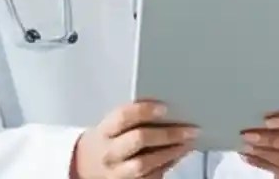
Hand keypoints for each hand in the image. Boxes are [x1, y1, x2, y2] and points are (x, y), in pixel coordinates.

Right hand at [72, 100, 197, 178]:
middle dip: (167, 134)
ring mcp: (117, 172)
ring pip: (145, 163)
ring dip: (171, 152)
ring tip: (189, 142)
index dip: (144, 111)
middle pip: (138, 140)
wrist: (88, 166)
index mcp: (104, 132)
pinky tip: (179, 155)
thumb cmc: (109, 140)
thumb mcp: (112, 125)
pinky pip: (150, 177)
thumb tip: (168, 111)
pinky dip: (167, 165)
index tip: (165, 108)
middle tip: (190, 129)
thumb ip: (134, 118)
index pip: (122, 117)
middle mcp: (109, 153)